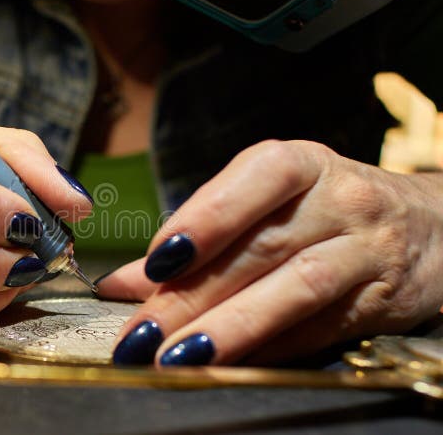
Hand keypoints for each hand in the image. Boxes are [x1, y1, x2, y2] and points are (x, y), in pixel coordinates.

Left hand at [99, 140, 442, 365]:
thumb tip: (119, 283)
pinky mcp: (382, 300)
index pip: (255, 180)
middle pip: (261, 248)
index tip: (155, 261)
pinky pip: (321, 328)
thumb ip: (197, 238)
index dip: (206, 218)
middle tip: (141, 333)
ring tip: (178, 356)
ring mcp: (366, 250)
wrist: (431, 227)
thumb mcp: (266, 203)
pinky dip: (269, 349)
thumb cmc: (323, 209)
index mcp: (300, 164)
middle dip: (194, 294)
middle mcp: (339, 201)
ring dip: (233, 327)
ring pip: (298, 289)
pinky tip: (226, 366)